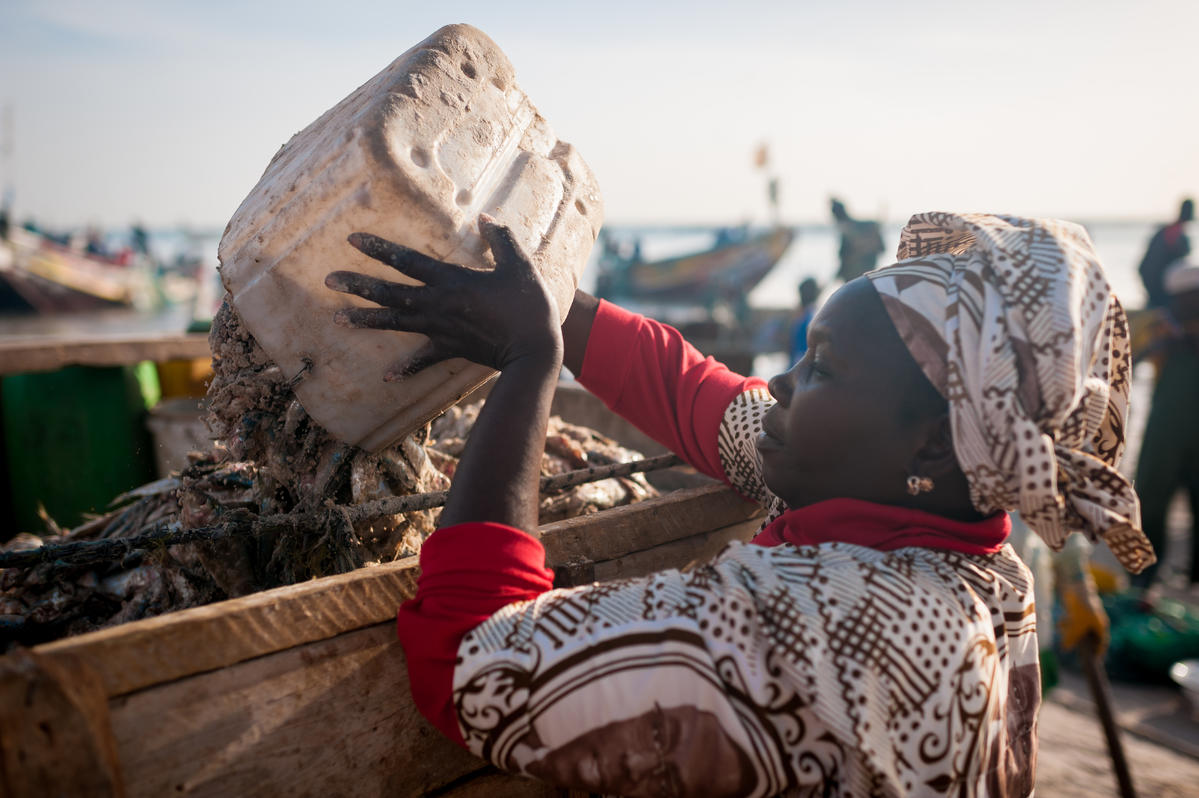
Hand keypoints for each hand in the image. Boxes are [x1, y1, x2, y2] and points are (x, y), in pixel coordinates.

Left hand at [325, 216, 562, 377]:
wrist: (535, 350)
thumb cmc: (530, 305)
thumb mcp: (520, 265)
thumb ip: (500, 238)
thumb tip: (484, 218)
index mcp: (452, 281)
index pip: (407, 261)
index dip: (380, 249)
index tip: (352, 240)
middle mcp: (438, 305)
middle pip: (390, 293)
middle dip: (358, 286)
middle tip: (329, 281)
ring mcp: (440, 330)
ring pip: (396, 323)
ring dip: (365, 320)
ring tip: (337, 319)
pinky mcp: (450, 350)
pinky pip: (422, 360)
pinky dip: (405, 369)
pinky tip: (386, 377)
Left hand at [1057, 569, 1110, 653]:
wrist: (1075, 585)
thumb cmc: (1079, 605)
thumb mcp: (1075, 624)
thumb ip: (1070, 638)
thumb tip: (1065, 649)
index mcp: (1100, 625)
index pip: (1101, 642)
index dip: (1097, 651)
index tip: (1093, 659)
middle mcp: (1095, 620)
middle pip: (1090, 636)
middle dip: (1081, 642)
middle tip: (1077, 651)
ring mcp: (1087, 615)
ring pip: (1080, 628)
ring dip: (1071, 632)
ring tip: (1064, 633)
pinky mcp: (1079, 609)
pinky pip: (1074, 620)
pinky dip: (1068, 622)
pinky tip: (1060, 622)